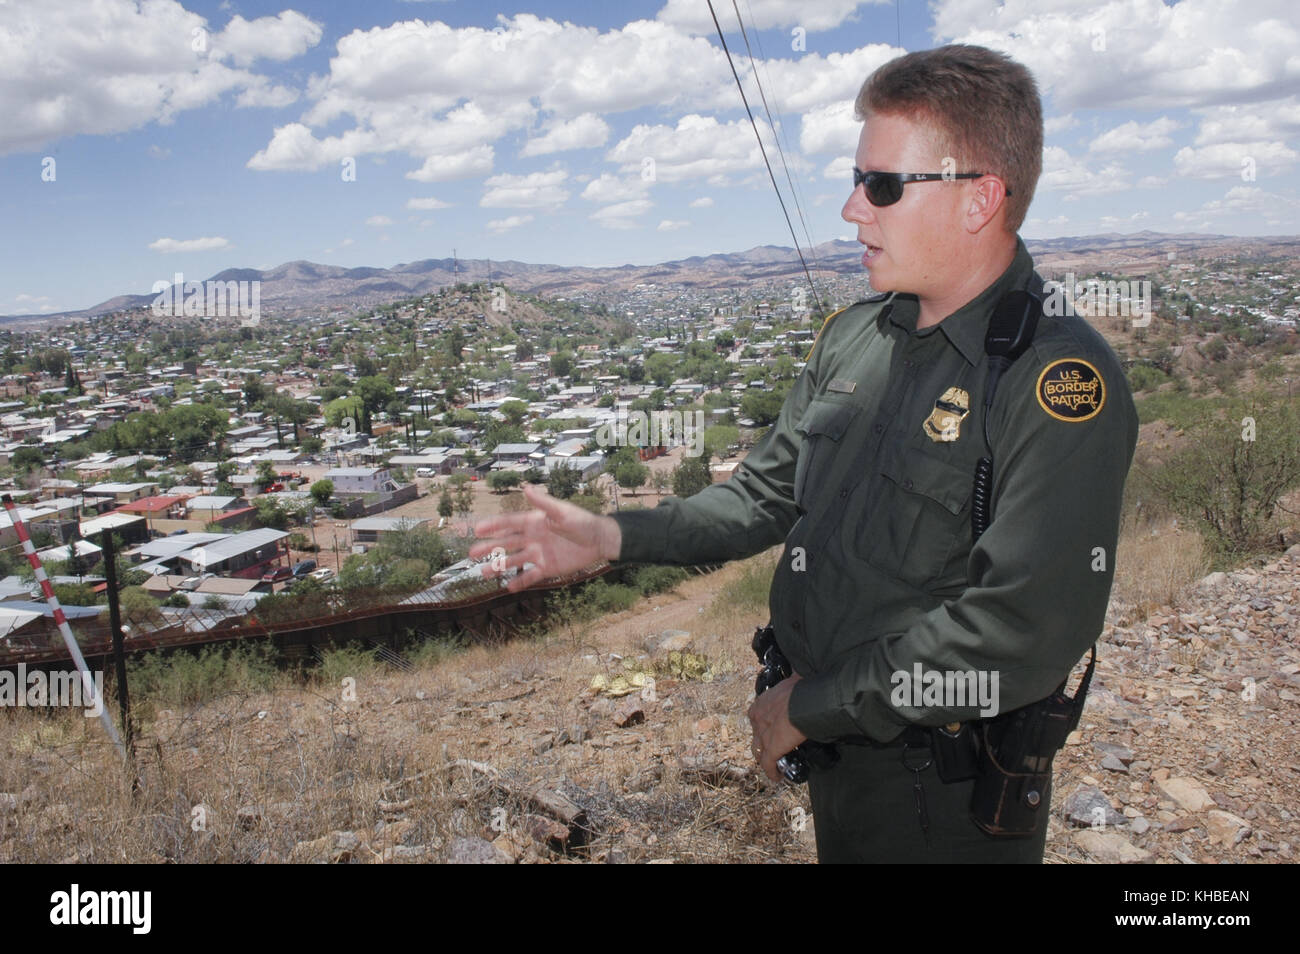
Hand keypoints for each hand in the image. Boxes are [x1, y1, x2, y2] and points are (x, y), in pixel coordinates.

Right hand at [469, 483, 621, 591]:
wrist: (599, 541)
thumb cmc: (582, 522)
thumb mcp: (562, 511)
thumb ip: (543, 502)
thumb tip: (526, 487)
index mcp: (534, 522)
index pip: (508, 524)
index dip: (493, 526)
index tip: (477, 529)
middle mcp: (532, 538)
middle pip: (506, 543)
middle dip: (489, 547)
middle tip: (471, 554)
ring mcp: (539, 554)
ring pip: (514, 561)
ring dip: (499, 566)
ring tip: (484, 573)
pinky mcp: (548, 567)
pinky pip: (531, 575)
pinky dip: (520, 581)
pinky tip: (508, 587)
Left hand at [748, 673, 806, 782]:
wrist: (807, 701)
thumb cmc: (804, 688)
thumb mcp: (795, 678)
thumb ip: (794, 677)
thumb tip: (801, 670)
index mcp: (761, 703)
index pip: (757, 716)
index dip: (765, 724)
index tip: (774, 728)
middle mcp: (757, 719)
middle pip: (756, 735)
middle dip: (764, 742)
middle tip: (776, 747)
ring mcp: (763, 735)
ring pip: (759, 751)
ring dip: (766, 758)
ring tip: (775, 764)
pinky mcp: (771, 749)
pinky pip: (768, 764)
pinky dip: (772, 772)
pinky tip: (778, 777)